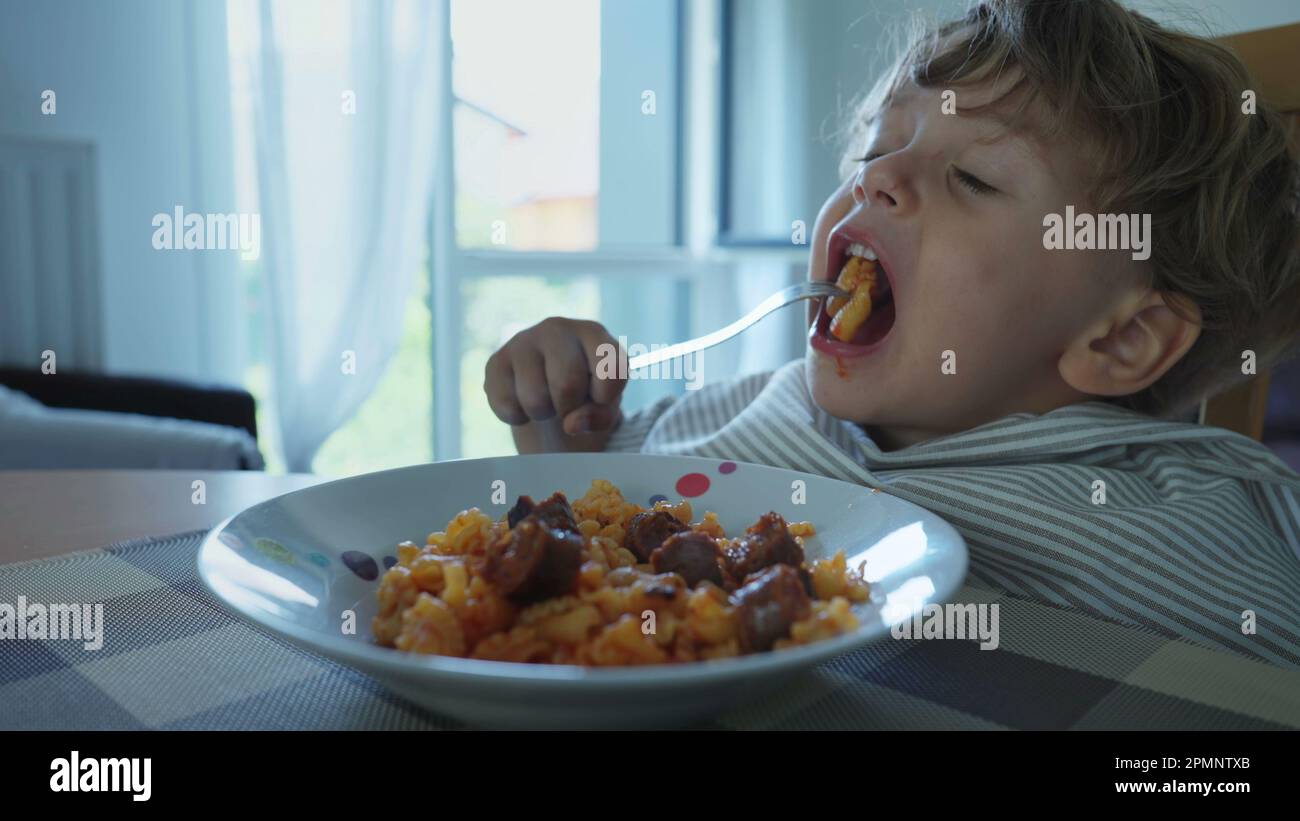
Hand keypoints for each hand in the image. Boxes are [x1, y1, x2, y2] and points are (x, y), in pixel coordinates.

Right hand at [484, 317, 627, 439]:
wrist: (549, 387)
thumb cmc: (586, 392)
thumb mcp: (605, 405)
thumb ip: (599, 415)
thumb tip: (571, 425)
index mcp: (594, 333)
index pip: (609, 371)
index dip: (605, 398)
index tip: (599, 397)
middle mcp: (557, 328)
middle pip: (566, 385)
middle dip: (569, 407)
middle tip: (568, 402)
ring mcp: (523, 341)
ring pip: (535, 399)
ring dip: (543, 413)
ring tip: (547, 400)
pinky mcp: (495, 361)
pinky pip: (506, 405)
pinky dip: (518, 416)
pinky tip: (523, 401)